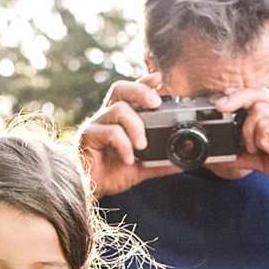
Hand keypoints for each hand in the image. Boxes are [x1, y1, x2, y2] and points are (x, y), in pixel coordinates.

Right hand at [78, 75, 176, 196]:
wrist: (92, 189)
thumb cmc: (112, 173)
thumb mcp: (142, 167)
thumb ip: (159, 163)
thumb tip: (180, 164)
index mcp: (121, 119)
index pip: (132, 93)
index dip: (144, 82)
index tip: (159, 80)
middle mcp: (108, 116)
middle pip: (121, 89)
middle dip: (141, 91)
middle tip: (156, 104)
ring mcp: (97, 124)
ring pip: (118, 109)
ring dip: (136, 126)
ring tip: (142, 146)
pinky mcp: (88, 136)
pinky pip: (109, 131)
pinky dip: (123, 144)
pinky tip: (128, 159)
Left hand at [215, 89, 268, 210]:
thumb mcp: (264, 160)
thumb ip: (246, 154)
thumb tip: (225, 156)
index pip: (259, 94)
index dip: (239, 93)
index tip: (222, 100)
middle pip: (256, 93)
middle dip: (234, 99)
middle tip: (220, 110)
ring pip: (257, 111)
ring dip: (250, 133)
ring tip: (259, 149)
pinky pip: (266, 126)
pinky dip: (262, 140)